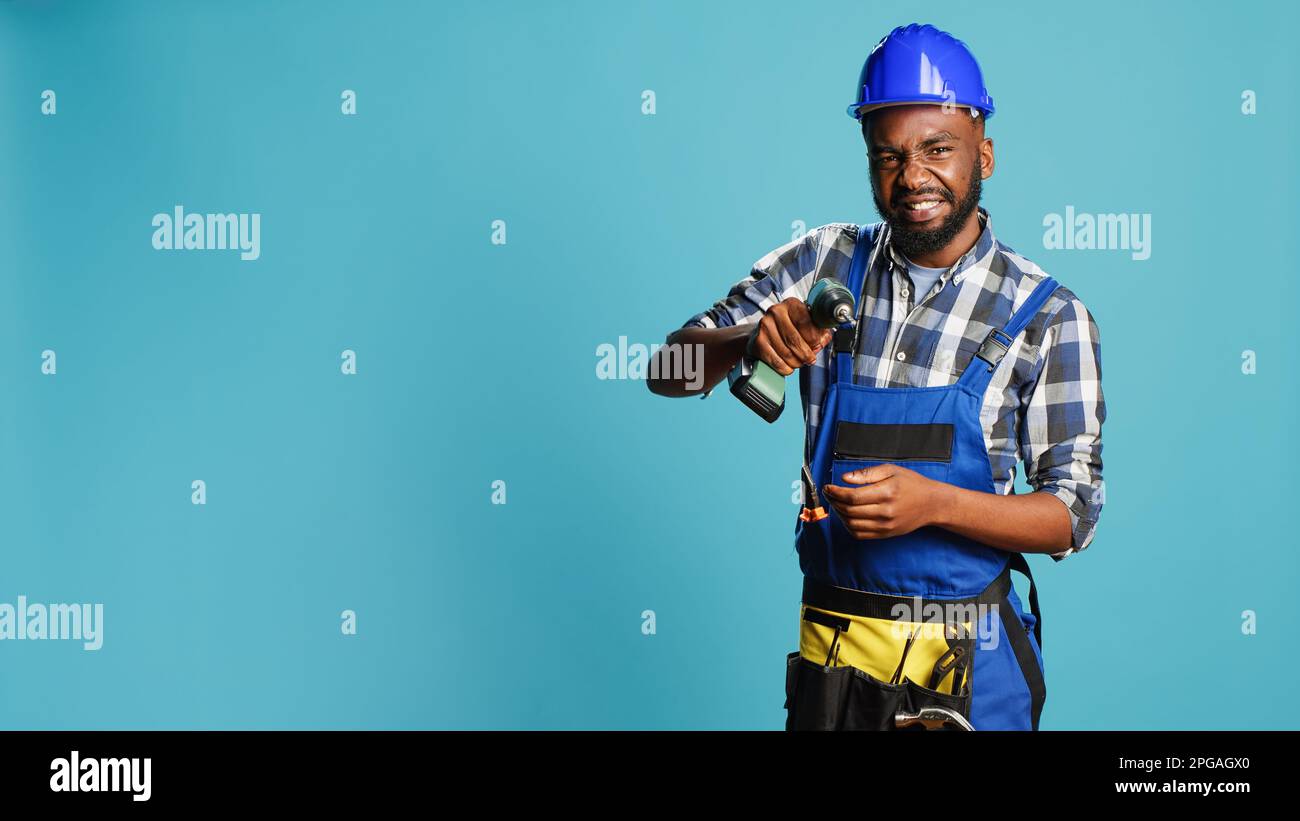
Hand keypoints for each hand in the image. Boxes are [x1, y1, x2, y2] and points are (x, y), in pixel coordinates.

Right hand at [748, 297, 832, 375]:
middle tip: (810, 359)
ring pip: (786, 353)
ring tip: (800, 362)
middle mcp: (775, 312)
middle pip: (795, 340)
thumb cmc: (789, 327)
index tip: (817, 345)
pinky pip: (776, 362)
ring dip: (797, 362)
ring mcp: (765, 327)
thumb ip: (820, 331)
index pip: (806, 323)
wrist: (764, 331)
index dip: (814, 338)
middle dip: (806, 354)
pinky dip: (786, 368)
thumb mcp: (807, 323)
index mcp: (791, 304)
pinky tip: (789, 366)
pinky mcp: (758, 343)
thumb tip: (822, 341)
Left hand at [822, 464, 947, 539]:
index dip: (836, 492)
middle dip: (834, 501)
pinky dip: (848, 525)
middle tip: (830, 493)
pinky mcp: (885, 534)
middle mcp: (885, 511)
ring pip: (852, 524)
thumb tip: (845, 478)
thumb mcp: (891, 470)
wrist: (931, 504)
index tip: (828, 487)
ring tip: (837, 503)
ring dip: (839, 514)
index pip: (852, 496)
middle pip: (849, 510)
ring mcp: (885, 525)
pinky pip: (859, 534)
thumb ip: (866, 473)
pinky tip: (847, 515)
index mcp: (887, 492)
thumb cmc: (911, 484)